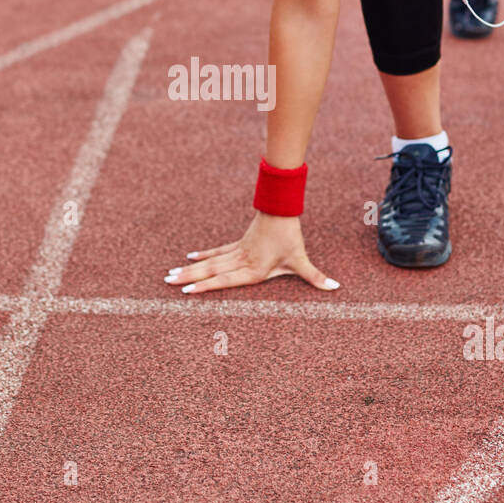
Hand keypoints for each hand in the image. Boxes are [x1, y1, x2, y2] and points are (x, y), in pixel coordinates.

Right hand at [165, 211, 339, 294]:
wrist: (281, 210)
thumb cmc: (290, 236)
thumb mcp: (302, 259)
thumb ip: (316, 277)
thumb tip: (335, 288)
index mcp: (253, 269)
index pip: (225, 280)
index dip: (206, 287)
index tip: (187, 292)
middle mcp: (241, 261)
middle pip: (211, 271)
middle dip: (189, 279)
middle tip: (168, 283)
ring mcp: (237, 252)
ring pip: (209, 262)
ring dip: (190, 269)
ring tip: (170, 274)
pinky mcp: (238, 243)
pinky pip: (217, 251)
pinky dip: (204, 255)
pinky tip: (190, 258)